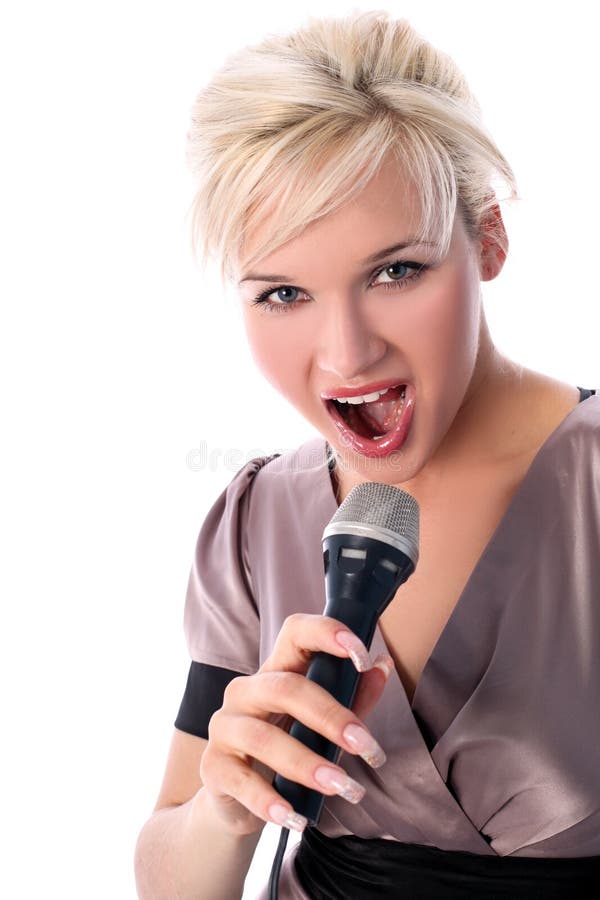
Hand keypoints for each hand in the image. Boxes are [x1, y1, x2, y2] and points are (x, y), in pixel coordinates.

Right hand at [197, 613, 392, 835]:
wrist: (237, 799)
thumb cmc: (288, 748)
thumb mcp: (322, 725)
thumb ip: (352, 698)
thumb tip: (382, 668)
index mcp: (276, 671)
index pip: (295, 632)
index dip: (327, 634)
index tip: (361, 653)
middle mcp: (245, 691)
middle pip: (286, 688)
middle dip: (330, 716)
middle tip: (366, 746)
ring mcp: (224, 727)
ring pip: (265, 737)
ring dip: (308, 764)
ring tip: (343, 787)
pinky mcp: (213, 766)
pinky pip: (242, 781)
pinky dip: (271, 801)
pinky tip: (296, 816)